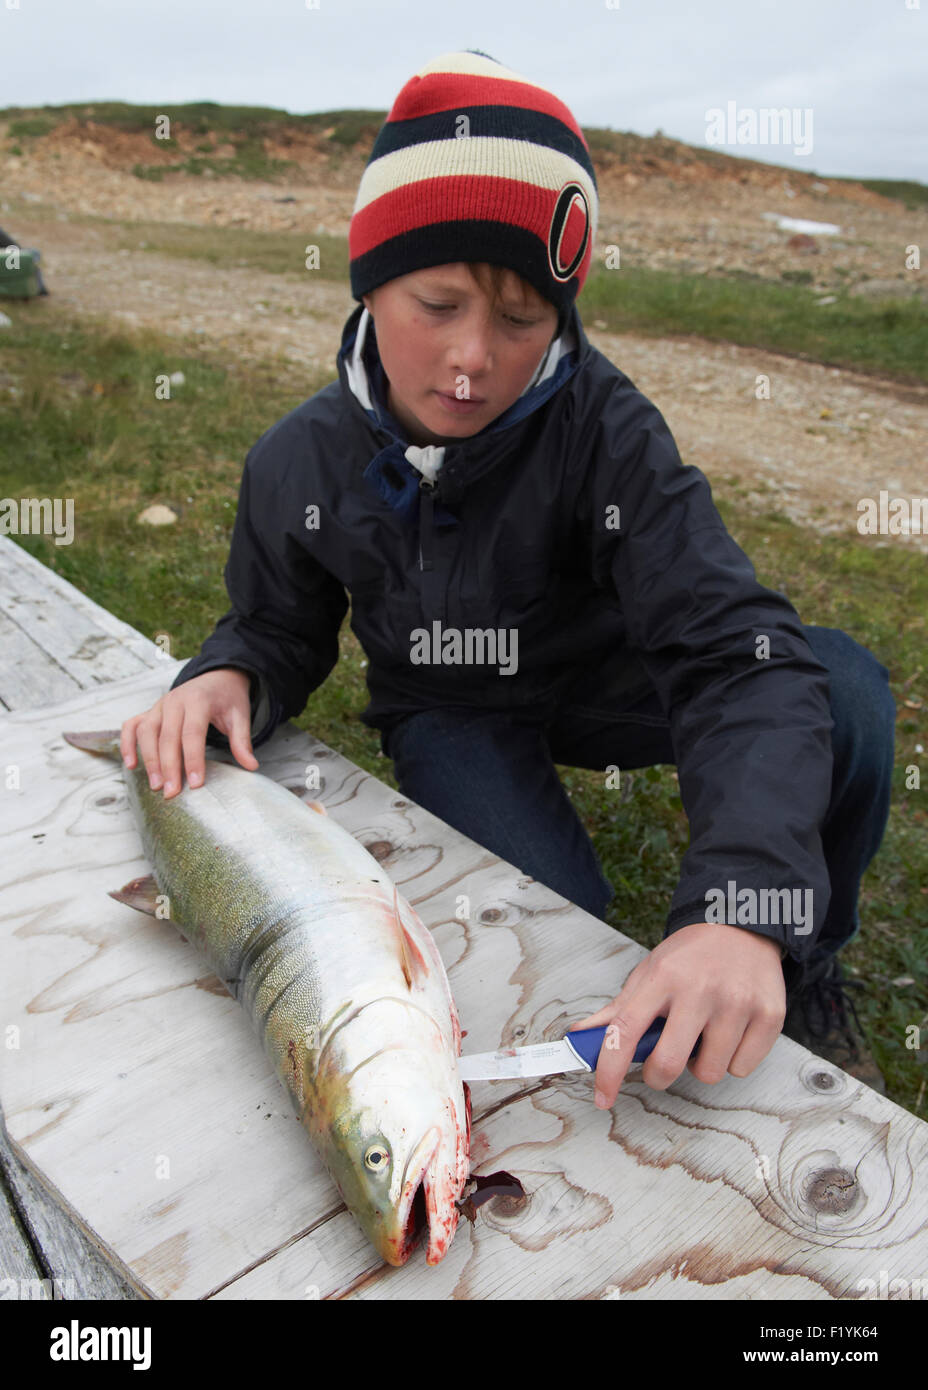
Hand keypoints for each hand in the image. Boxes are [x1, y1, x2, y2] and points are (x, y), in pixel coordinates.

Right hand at [120, 668, 258, 799]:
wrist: (217, 676)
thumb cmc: (228, 699)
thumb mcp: (240, 715)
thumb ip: (242, 741)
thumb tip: (251, 766)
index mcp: (198, 700)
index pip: (193, 733)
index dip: (193, 759)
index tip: (196, 784)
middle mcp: (174, 700)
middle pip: (167, 736)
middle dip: (169, 767)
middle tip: (171, 793)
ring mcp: (159, 705)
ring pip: (147, 732)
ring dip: (148, 760)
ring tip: (156, 785)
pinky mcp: (150, 711)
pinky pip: (132, 726)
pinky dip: (127, 744)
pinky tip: (131, 765)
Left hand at [573, 921, 785, 1106]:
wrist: (742, 926)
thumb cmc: (690, 956)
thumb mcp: (650, 972)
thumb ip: (617, 1010)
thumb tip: (579, 1037)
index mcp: (662, 978)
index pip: (626, 1031)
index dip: (609, 1070)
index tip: (602, 1097)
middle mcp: (700, 989)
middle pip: (668, 1063)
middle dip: (659, 1075)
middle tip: (664, 1061)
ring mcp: (738, 1003)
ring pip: (709, 1072)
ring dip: (701, 1065)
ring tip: (704, 1035)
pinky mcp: (769, 1015)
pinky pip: (742, 1068)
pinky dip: (732, 1060)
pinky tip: (731, 1033)